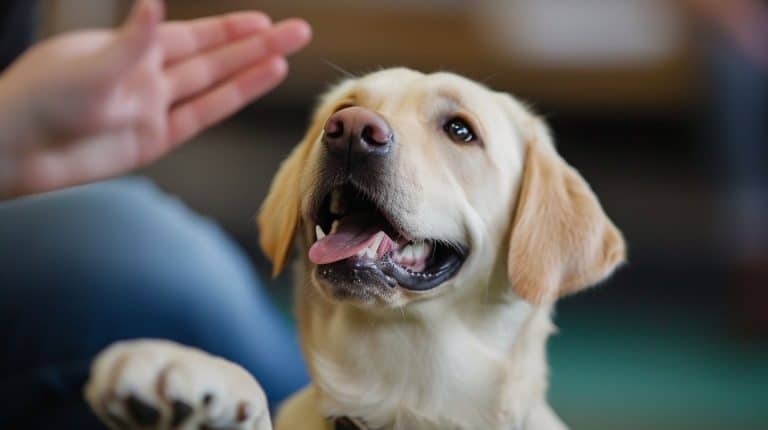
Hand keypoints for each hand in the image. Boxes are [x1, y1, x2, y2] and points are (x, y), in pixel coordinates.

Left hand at [0, 0, 310, 197]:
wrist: (17, 152)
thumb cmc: (39, 100)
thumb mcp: (87, 67)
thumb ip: (132, 42)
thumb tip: (155, 2)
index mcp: (131, 49)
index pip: (194, 36)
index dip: (231, 29)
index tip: (266, 22)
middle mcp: (150, 77)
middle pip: (215, 58)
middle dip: (256, 45)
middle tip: (297, 32)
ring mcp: (155, 108)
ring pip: (215, 86)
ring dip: (251, 72)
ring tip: (285, 60)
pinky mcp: (155, 140)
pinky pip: (202, 115)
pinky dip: (230, 100)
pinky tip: (255, 83)